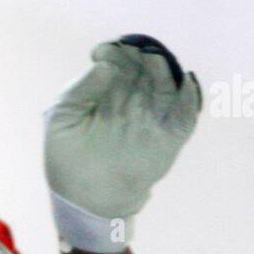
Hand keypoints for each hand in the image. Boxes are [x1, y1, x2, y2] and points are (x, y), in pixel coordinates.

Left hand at [44, 35, 200, 251]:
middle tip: (131, 50)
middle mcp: (134, 102)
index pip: (121, 60)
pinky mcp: (168, 141)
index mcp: (110, 92)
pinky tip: (185, 82)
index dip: (115, 51)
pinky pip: (185, 116)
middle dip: (140, 54)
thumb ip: (80, 88)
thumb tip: (107, 65)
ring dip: (164, 68)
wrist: (81, 202)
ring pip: (167, 84)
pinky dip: (190, 98)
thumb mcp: (62, 118)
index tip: (99, 53)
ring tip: (152, 59)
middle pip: (146, 66)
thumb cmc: (66, 161)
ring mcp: (152, 120)